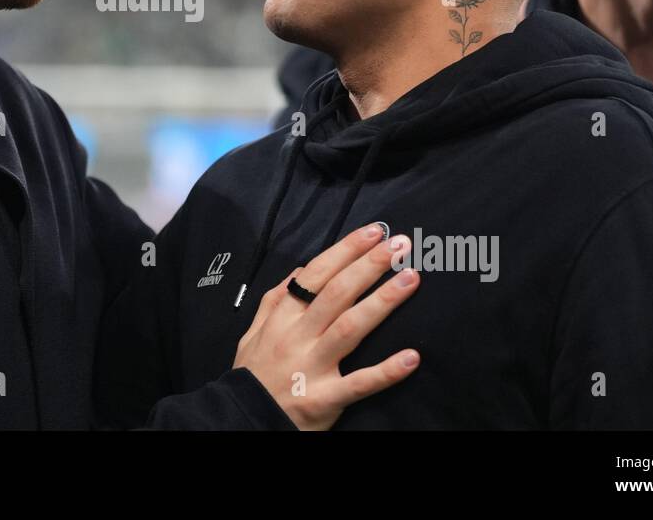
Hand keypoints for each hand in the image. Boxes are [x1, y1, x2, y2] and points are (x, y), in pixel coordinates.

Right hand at [232, 224, 419, 429]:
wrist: (240, 421)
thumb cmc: (251, 376)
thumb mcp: (252, 333)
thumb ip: (274, 300)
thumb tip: (300, 270)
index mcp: (283, 318)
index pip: (316, 275)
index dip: (346, 251)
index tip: (374, 232)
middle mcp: (297, 337)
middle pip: (337, 294)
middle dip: (370, 266)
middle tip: (401, 245)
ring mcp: (311, 367)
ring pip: (350, 328)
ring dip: (382, 302)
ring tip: (410, 279)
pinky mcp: (323, 399)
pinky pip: (358, 384)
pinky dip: (385, 372)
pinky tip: (411, 357)